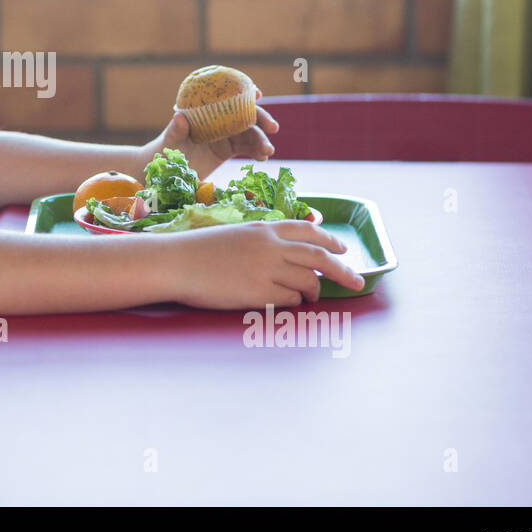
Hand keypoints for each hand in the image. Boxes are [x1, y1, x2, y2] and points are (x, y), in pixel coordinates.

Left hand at [139, 87, 279, 184]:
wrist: (167, 169)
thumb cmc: (165, 150)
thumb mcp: (170, 141)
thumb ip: (176, 131)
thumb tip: (179, 117)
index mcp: (206, 110)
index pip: (227, 96)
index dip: (244, 92)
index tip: (257, 93)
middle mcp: (218, 119)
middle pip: (245, 114)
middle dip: (261, 119)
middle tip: (273, 127)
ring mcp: (225, 134)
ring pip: (249, 133)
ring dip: (261, 140)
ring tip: (267, 151)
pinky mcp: (228, 149)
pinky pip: (246, 148)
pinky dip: (256, 152)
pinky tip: (262, 158)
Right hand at [172, 219, 363, 308]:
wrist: (176, 263)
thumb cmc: (199, 250)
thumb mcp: (236, 234)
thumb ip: (263, 240)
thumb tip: (289, 254)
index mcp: (264, 228)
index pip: (308, 231)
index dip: (330, 241)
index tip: (343, 249)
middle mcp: (271, 246)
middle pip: (320, 258)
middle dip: (343, 271)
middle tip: (356, 281)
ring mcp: (266, 269)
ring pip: (309, 281)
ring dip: (314, 292)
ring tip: (311, 298)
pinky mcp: (259, 292)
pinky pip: (290, 299)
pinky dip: (293, 302)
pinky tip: (286, 303)